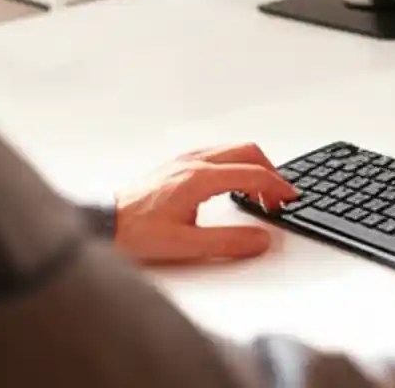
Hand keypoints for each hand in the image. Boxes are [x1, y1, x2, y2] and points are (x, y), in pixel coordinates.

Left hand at [114, 143, 297, 264]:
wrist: (105, 223)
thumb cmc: (137, 233)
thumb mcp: (186, 245)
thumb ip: (228, 242)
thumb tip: (261, 239)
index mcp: (199, 178)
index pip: (253, 173)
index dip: (277, 186)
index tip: (289, 200)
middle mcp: (195, 162)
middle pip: (248, 151)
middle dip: (271, 172)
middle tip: (278, 198)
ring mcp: (187, 159)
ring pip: (235, 149)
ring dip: (255, 167)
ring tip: (260, 195)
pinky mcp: (180, 163)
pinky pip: (221, 153)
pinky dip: (238, 166)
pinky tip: (235, 186)